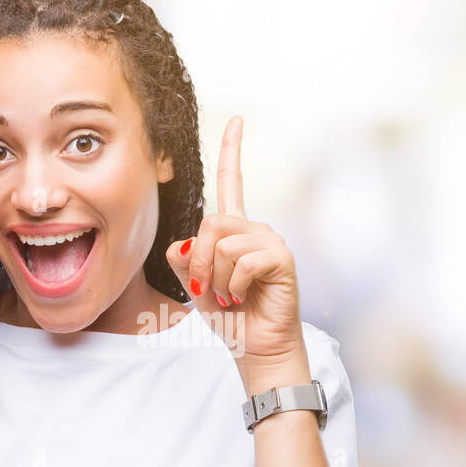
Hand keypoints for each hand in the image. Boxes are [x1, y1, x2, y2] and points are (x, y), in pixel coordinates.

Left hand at [165, 116, 305, 372]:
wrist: (255, 347)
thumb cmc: (229, 317)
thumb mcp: (195, 285)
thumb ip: (184, 259)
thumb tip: (184, 244)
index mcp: (234, 230)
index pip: (231, 183)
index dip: (232, 150)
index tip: (237, 119)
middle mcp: (254, 229)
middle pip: (210, 223)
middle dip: (199, 261)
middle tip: (207, 289)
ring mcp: (270, 241)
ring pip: (223, 244)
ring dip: (217, 279)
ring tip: (230, 296)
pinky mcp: (282, 258)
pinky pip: (242, 261)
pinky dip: (234, 286)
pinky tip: (243, 297)